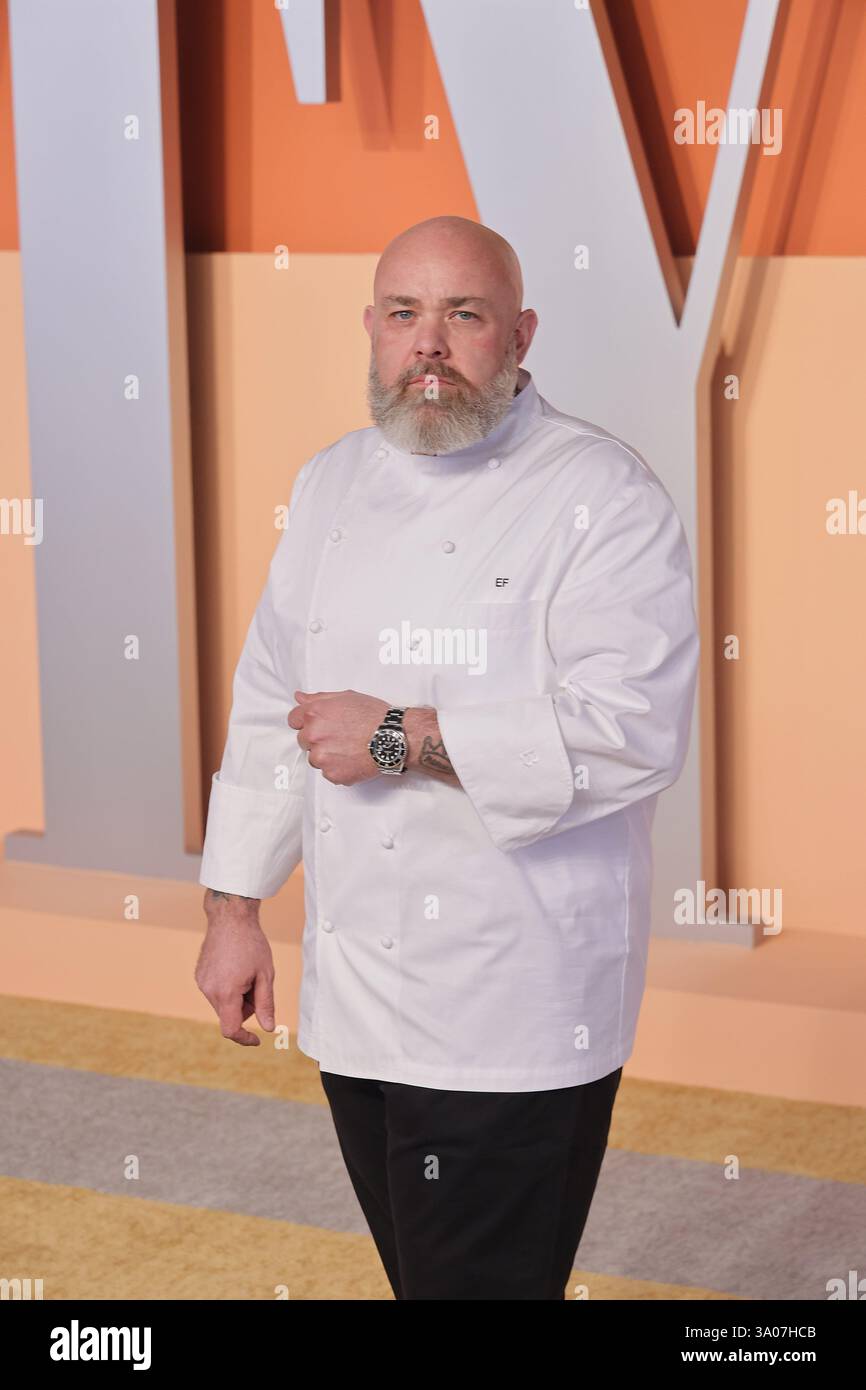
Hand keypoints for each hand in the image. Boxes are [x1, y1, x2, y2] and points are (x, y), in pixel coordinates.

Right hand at [195, 894, 274, 1045]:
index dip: (244, 1038)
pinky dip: (227, 988)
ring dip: (236, 997)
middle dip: (245, 1009)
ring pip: (222, 1004)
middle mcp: (209, 990)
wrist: (230, 918)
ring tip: (246, 973)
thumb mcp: (266, 975)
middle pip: (229, 1015)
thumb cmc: (251, 944)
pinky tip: (235, 967)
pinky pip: (216, 992)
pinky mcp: (199, 975)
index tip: (256, 1039)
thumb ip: (266, 1004)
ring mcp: (202, 983)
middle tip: (257, 985)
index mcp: (226, 993)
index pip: (231, 1029)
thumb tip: (268, 1028)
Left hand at [289, 689, 388, 785]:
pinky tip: (353, 759)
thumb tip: (299, 698)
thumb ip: (318, 698)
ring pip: (315, 758)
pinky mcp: (332, 774)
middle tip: (340, 736)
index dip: (307, 721)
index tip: (320, 725)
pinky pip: (328, 773)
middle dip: (318, 739)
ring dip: (327, 755)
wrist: (393, 737)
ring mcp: (322, 757)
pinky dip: (338, 768)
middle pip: (303, 741)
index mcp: (314, 714)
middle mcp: (313, 736)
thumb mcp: (346, 697)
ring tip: (349, 748)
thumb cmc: (373, 715)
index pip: (293, 720)